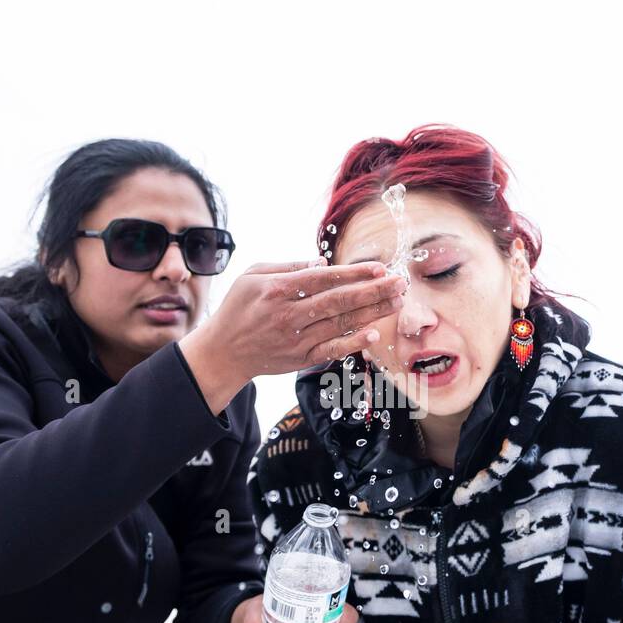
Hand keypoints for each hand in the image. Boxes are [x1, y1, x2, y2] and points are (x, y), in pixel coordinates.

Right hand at [180, 259, 408, 412]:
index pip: (325, 279)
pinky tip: (373, 335)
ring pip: (340, 324)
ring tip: (397, 302)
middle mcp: (290, 315)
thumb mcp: (252, 276)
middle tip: (400, 283)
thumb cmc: (238, 308)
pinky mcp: (300, 359)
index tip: (380, 267)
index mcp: (278, 290)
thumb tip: (322, 263)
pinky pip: (331, 351)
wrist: (222, 352)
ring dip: (372, 313)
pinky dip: (352, 344)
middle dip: (373, 290)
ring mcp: (296, 339)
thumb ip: (287, 267)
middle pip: (339, 301)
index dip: (354, 273)